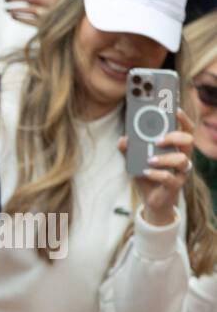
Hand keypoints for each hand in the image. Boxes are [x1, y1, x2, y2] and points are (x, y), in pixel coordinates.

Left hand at [5, 0, 58, 27]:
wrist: (67, 34)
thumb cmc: (55, 17)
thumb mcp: (49, 5)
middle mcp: (57, 5)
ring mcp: (52, 16)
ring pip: (31, 9)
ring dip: (16, 8)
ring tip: (6, 8)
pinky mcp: (47, 27)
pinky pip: (30, 21)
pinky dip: (20, 18)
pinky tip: (12, 16)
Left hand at [119, 108, 193, 227]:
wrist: (150, 200)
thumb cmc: (148, 175)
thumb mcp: (136, 161)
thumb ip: (129, 150)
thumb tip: (123, 139)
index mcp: (176, 148)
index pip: (186, 130)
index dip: (183, 119)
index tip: (174, 110)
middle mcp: (182, 157)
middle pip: (189, 141)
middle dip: (174, 137)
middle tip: (157, 140)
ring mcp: (180, 172)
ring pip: (182, 159)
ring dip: (165, 157)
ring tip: (150, 160)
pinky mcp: (175, 185)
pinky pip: (170, 177)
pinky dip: (157, 174)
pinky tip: (146, 172)